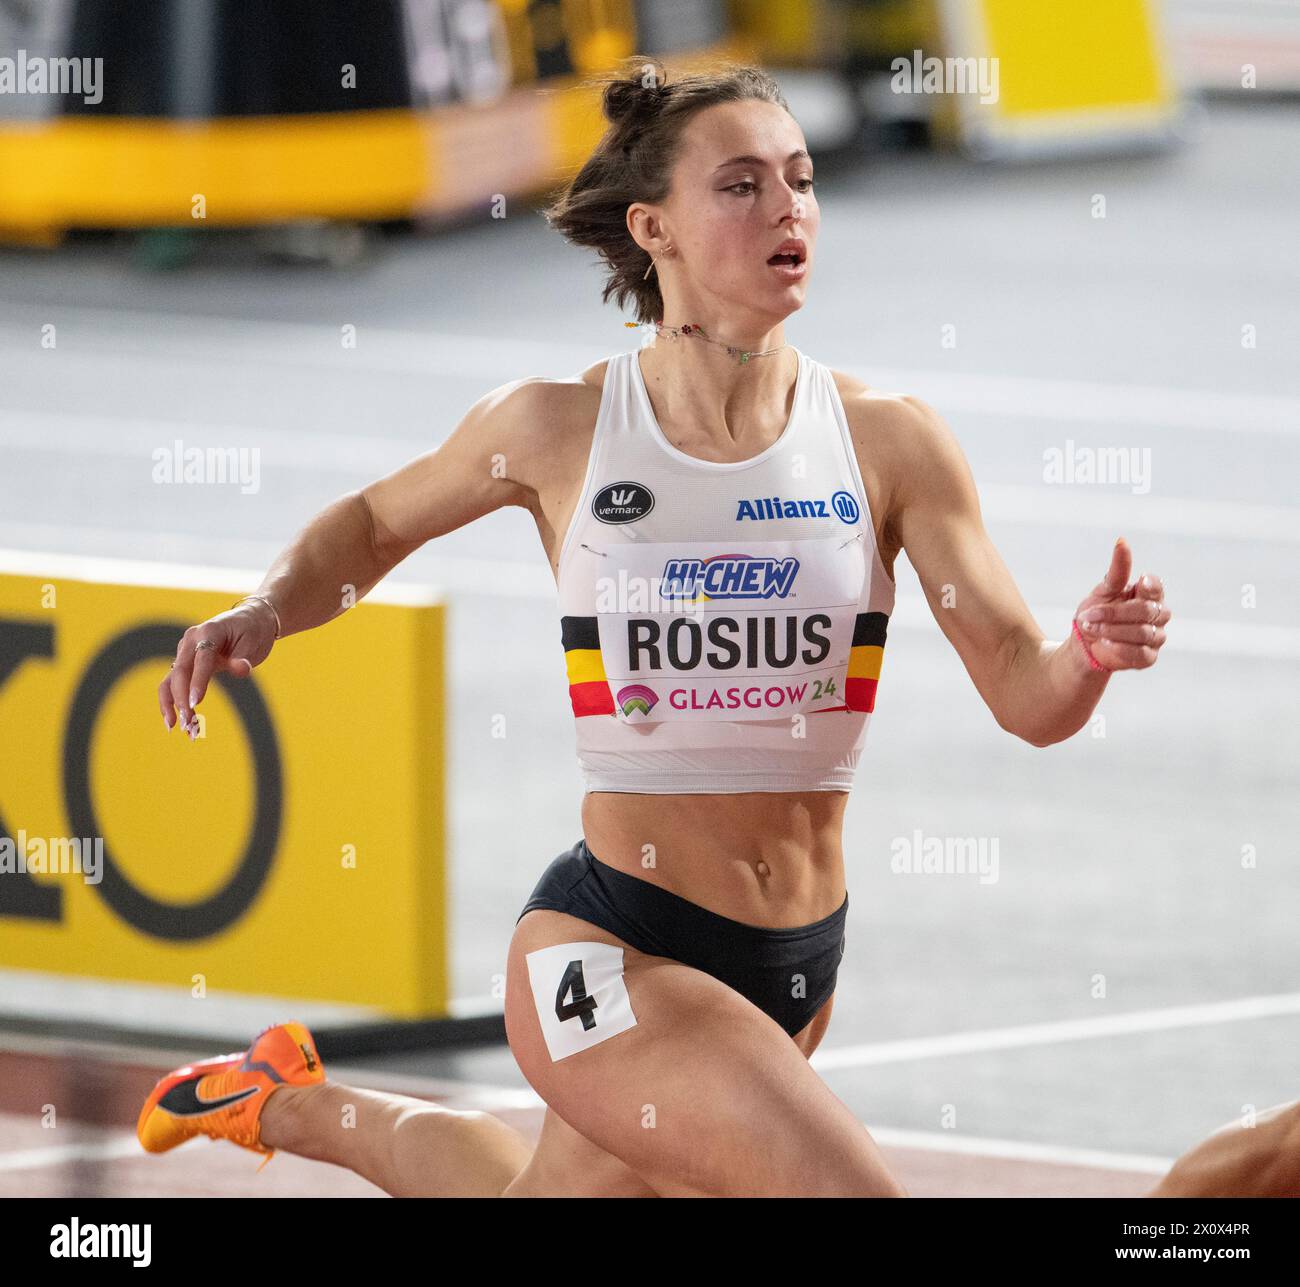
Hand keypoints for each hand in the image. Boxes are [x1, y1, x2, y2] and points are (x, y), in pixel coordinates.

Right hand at [159, 599, 276, 736]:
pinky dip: (172, 702)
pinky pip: (173, 683)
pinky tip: (174, 722)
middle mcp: (191, 640)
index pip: (201, 658)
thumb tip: (241, 669)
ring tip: (180, 728)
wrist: (250, 620)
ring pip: (171, 680)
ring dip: (172, 704)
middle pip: (180, 671)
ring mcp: (184, 651)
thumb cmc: (252, 631)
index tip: (196, 703)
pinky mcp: (185, 663)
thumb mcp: (253, 643)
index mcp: (209, 631)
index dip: (198, 681)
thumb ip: (243, 658)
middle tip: (189, 723)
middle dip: (182, 699)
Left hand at [1073, 538, 1170, 671]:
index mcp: (1150, 595)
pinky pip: (1139, 653)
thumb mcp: (1104, 590)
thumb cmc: (1096, 612)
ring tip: (1092, 628)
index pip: (1156, 588)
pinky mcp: (1148, 658)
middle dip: (1114, 613)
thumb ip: (1117, 569)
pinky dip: (1118, 648)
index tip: (1134, 585)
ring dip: (1112, 630)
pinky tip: (1103, 644)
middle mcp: (1158, 615)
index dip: (1146, 587)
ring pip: (1142, 633)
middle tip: (1089, 616)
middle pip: (1146, 611)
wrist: (1085, 643)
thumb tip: (1122, 541)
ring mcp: (1156, 637)